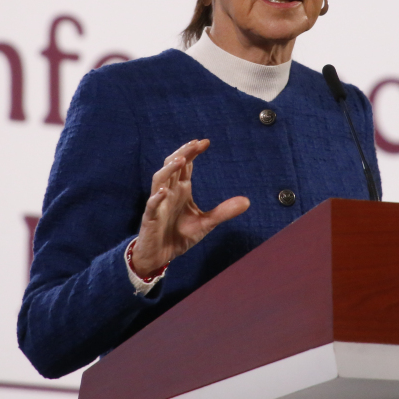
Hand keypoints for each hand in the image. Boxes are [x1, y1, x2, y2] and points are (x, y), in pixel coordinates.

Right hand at [130, 139, 249, 275]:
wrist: (161, 256)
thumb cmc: (180, 235)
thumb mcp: (206, 223)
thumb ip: (224, 211)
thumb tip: (247, 201)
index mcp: (181, 189)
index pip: (186, 165)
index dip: (193, 152)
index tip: (205, 142)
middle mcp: (169, 192)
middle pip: (172, 165)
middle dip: (184, 153)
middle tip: (196, 143)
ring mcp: (159, 204)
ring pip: (159, 179)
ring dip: (169, 169)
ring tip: (181, 160)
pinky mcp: (151, 218)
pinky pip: (152, 205)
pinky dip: (157, 198)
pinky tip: (165, 191)